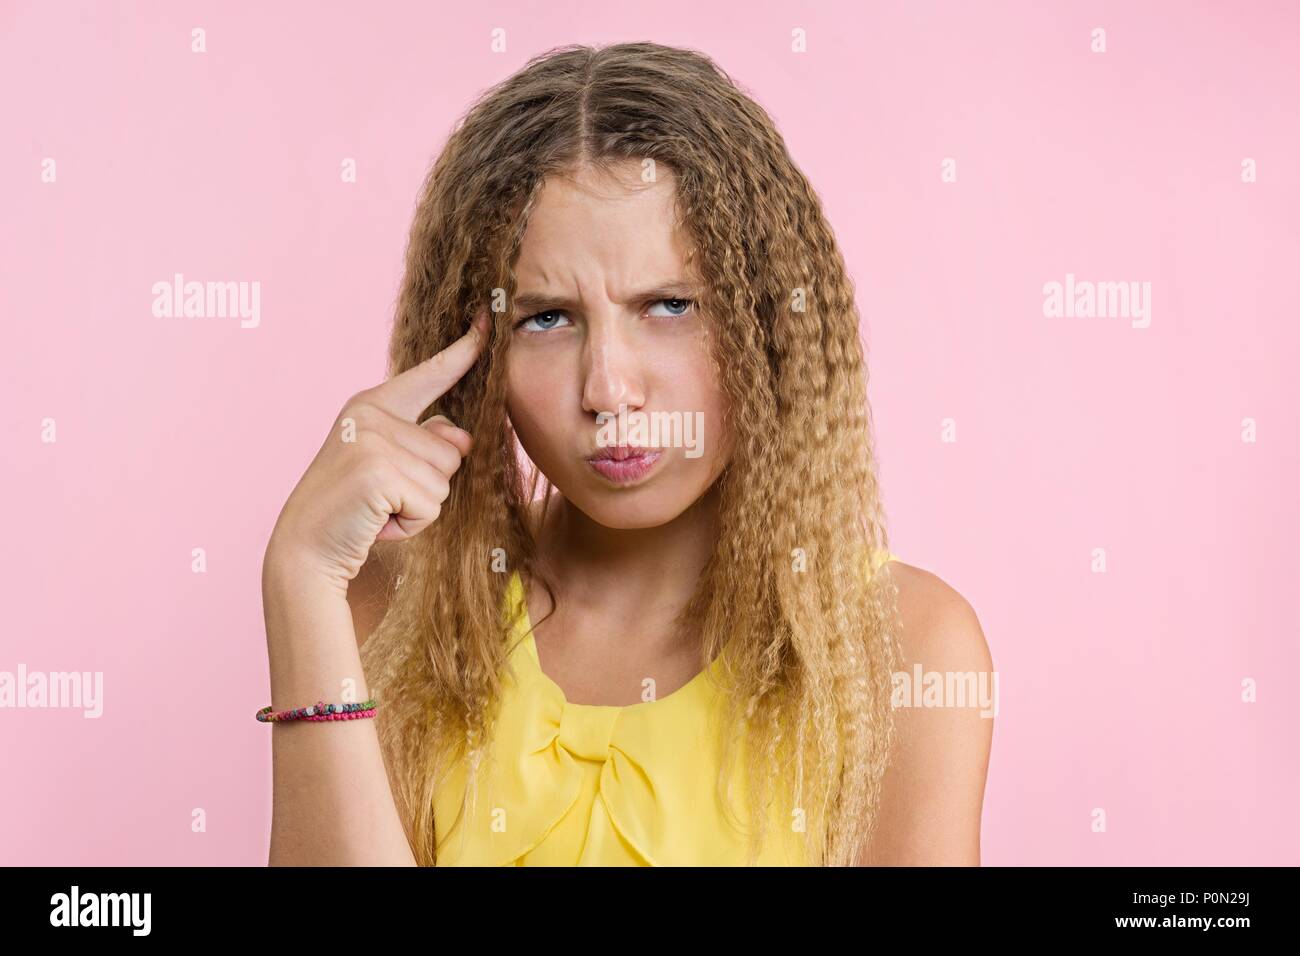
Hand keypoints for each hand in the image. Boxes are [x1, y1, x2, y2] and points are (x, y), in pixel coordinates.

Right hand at [266, 310, 489, 593]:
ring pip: (445, 480)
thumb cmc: (353, 510)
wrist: (306, 548)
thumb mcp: (390, 466)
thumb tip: (463, 438)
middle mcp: (372, 414)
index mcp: (373, 404)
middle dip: (428, 485)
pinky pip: (432, 504)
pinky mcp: (378, 471)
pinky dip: (412, 524)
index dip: (463, 351)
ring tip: (379, 508)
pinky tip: (378, 521)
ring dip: (419, 507)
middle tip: (382, 497)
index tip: (487, 321)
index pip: (430, 376)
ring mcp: (373, 439)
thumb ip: (426, 444)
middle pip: (452, 450)